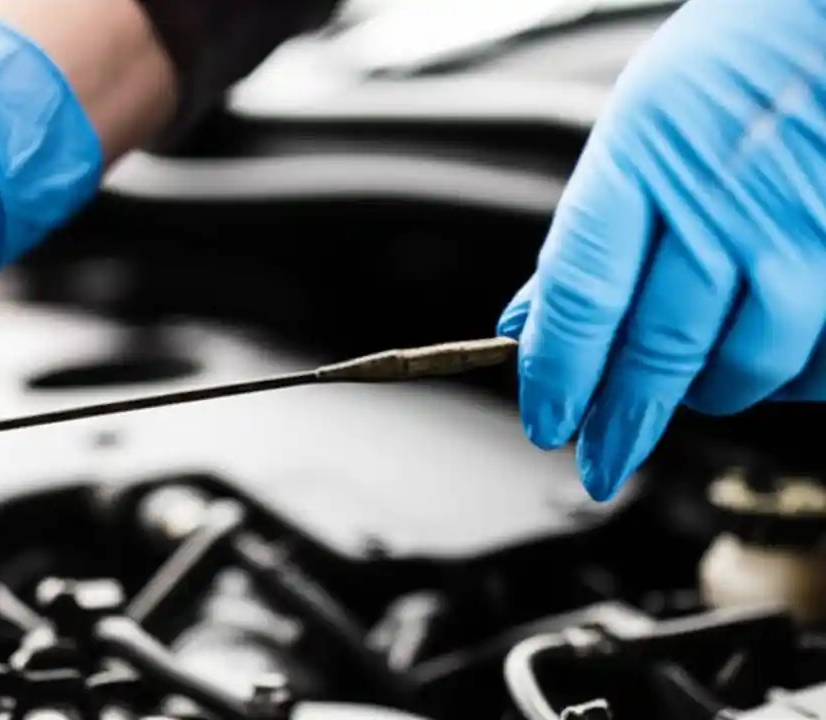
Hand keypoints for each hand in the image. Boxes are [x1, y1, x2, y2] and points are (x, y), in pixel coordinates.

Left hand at [497, 0, 825, 500]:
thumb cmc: (735, 68)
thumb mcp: (638, 127)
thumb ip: (590, 233)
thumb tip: (526, 327)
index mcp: (644, 155)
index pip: (581, 298)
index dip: (558, 376)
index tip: (546, 422)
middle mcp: (725, 196)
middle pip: (657, 347)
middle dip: (620, 420)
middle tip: (598, 459)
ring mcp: (805, 225)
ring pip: (747, 365)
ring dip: (706, 396)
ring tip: (683, 393)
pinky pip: (823, 357)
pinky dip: (792, 380)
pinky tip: (768, 368)